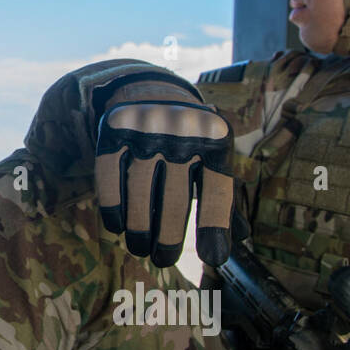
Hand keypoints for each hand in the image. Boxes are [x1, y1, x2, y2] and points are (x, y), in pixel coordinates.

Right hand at [93, 98, 234, 268]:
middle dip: (168, 237)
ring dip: (138, 228)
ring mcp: (146, 125)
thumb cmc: (190, 140)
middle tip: (162, 259)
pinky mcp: (114, 126)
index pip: (217, 190)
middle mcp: (182, 127)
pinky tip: (117, 226)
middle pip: (175, 197)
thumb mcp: (212, 159)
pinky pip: (109, 174)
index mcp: (216, 136)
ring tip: (139, 247)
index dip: (215, 227)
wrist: (152, 90)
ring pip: (140, 190)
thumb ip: (223, 197)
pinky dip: (113, 205)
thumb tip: (239, 241)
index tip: (213, 258)